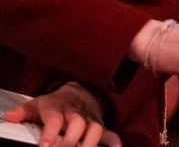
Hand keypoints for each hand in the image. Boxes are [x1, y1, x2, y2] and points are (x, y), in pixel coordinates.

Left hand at [2, 82, 121, 146]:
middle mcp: (76, 113)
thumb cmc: (55, 103)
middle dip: (71, 140)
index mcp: (58, 107)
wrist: (80, 91)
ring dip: (90, 143)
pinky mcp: (100, 125)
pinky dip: (114, 142)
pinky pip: (111, 133)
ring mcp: (90, 119)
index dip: (50, 134)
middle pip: (77, 123)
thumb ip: (24, 112)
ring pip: (95, 128)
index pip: (54, 119)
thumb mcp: (38, 104)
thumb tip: (9, 117)